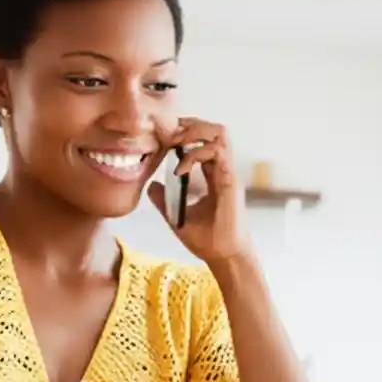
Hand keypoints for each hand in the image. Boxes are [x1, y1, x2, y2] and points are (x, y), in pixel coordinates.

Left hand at [148, 117, 252, 263]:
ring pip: (219, 133)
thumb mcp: (177, 215)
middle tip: (169, 135)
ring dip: (195, 132)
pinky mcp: (229, 180)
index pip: (205, 141)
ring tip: (175, 144)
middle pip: (214, 129)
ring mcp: (228, 173)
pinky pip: (216, 151)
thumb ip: (164, 199)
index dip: (187, 133)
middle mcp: (223, 170)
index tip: (165, 139)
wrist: (224, 257)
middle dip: (190, 125)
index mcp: (214, 175)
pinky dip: (194, 154)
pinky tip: (180, 169)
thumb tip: (151, 185)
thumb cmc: (208, 240)